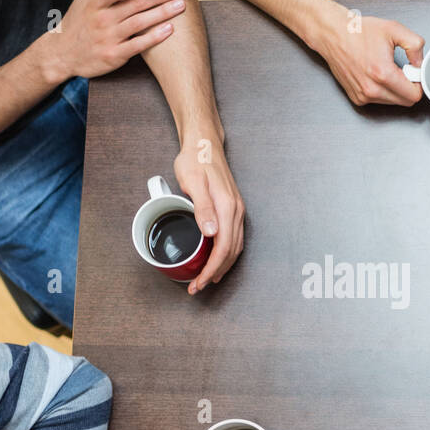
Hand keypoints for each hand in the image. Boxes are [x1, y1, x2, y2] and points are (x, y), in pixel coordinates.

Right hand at [43, 0, 191, 82]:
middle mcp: (103, 19)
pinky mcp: (114, 55)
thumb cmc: (78, 21)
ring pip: (139, 23)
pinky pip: (137, 46)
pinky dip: (153, 38)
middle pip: (137, 4)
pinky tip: (169, 30)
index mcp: (96, 2)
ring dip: (162, 14)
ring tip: (181, 5)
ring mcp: (109, 38)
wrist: (62, 54)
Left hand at [172, 136, 244, 293]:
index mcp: (227, 207)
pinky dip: (226, 254)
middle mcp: (235, 210)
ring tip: (207, 278)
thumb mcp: (193, 182)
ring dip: (222, 266)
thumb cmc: (196, 160)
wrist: (204, 143)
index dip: (211, 269)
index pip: (223, 248)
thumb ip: (202, 208)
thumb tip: (211, 233)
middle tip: (198, 286)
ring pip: (235, 247)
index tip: (199, 282)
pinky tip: (216, 258)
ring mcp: (236, 210)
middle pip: (231, 252)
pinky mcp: (232, 208)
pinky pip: (234, 238)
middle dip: (215, 273)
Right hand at [314, 10, 424, 106]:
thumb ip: (415, 46)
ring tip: (386, 69)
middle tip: (401, 69)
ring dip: (395, 89)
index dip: (418, 82)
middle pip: (405, 102)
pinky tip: (375, 74)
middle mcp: (372, 89)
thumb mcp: (394, 29)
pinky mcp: (357, 98)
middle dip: (408, 87)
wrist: (334, 35)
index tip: (413, 72)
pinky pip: (379, 101)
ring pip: (393, 103)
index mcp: (383, 74)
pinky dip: (382, 91)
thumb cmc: (358, 32)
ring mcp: (363, 96)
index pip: (414, 95)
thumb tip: (420, 64)